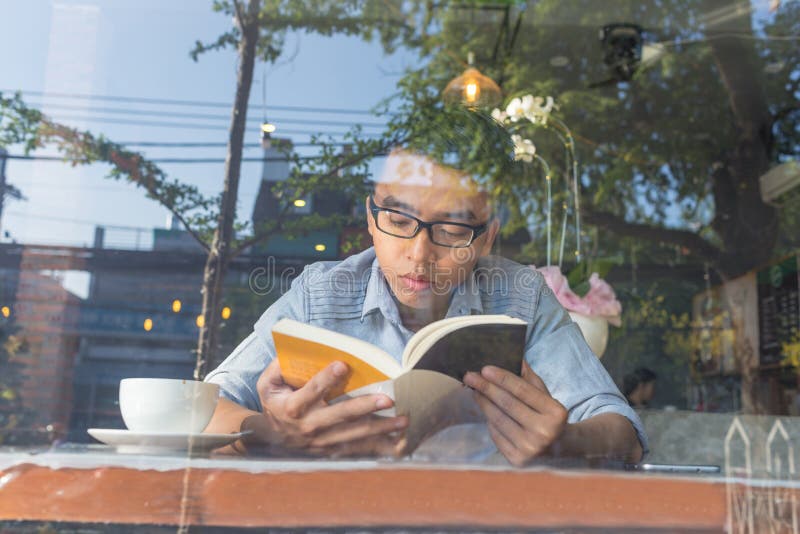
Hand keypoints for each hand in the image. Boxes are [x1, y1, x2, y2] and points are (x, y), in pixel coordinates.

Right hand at [253, 359, 407, 457]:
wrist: (270, 438)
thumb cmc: (274, 402)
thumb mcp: (266, 383)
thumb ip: (278, 367)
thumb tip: (297, 351)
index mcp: (293, 407)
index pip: (311, 390)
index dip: (326, 378)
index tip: (343, 365)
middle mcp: (309, 426)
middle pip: (340, 415)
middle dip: (365, 406)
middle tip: (388, 399)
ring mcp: (322, 441)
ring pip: (355, 434)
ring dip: (380, 428)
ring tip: (402, 421)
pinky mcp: (331, 450)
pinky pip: (357, 449)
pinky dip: (378, 446)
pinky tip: (398, 441)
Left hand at [464, 361, 566, 466]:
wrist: (559, 450)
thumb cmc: (549, 416)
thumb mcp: (546, 396)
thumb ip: (529, 378)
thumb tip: (513, 357)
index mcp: (555, 413)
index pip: (522, 390)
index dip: (502, 378)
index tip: (484, 368)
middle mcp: (543, 432)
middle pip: (507, 404)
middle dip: (486, 387)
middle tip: (470, 376)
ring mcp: (530, 448)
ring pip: (497, 419)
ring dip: (483, 402)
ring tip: (474, 390)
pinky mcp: (517, 459)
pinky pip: (495, 434)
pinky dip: (489, 420)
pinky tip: (485, 409)